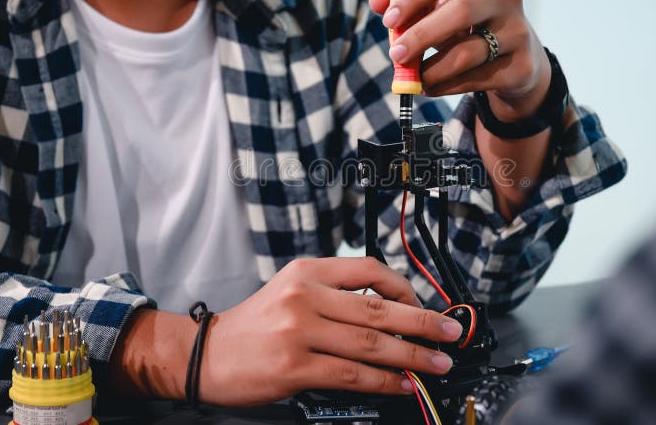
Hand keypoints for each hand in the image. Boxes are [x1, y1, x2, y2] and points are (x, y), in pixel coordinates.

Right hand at [111, 257, 464, 406]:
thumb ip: (334, 294)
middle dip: (422, 321)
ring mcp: (300, 331)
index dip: (404, 288)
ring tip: (438, 363)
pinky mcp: (295, 367)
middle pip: (377, 307)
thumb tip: (388, 312)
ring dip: (412, 355)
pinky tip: (404, 384)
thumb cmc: (253, 324)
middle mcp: (305, 295)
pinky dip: (384, 381)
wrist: (205, 353)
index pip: (368, 269)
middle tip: (450, 331)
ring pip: (370, 342)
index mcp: (307, 271)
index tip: (424, 304)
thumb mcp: (291, 291)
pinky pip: (352, 374)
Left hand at [369, 0, 551, 121]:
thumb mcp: (443, 7)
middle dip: (420, 35)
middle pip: (459, 11)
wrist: (518, 59)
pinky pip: (477, 78)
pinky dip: (447, 86)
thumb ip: (409, 1)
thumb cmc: (470, 26)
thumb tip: (376, 3)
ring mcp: (518, 31)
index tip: (388, 20)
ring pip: (467, 52)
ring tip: (412, 78)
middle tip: (395, 55)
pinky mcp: (522, 66)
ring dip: (431, 69)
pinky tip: (430, 88)